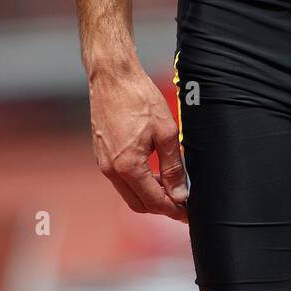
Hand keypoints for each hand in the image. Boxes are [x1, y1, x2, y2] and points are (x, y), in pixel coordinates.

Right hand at [89, 62, 189, 221]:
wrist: (112, 76)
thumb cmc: (139, 98)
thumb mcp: (165, 131)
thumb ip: (173, 166)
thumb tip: (180, 194)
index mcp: (128, 167)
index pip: (154, 201)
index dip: (174, 210)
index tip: (189, 213)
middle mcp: (111, 170)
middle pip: (139, 204)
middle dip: (161, 207)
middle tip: (183, 204)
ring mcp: (103, 163)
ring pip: (129, 193)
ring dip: (149, 195)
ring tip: (172, 187)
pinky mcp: (101, 154)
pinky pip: (121, 179)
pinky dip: (138, 183)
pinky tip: (153, 172)